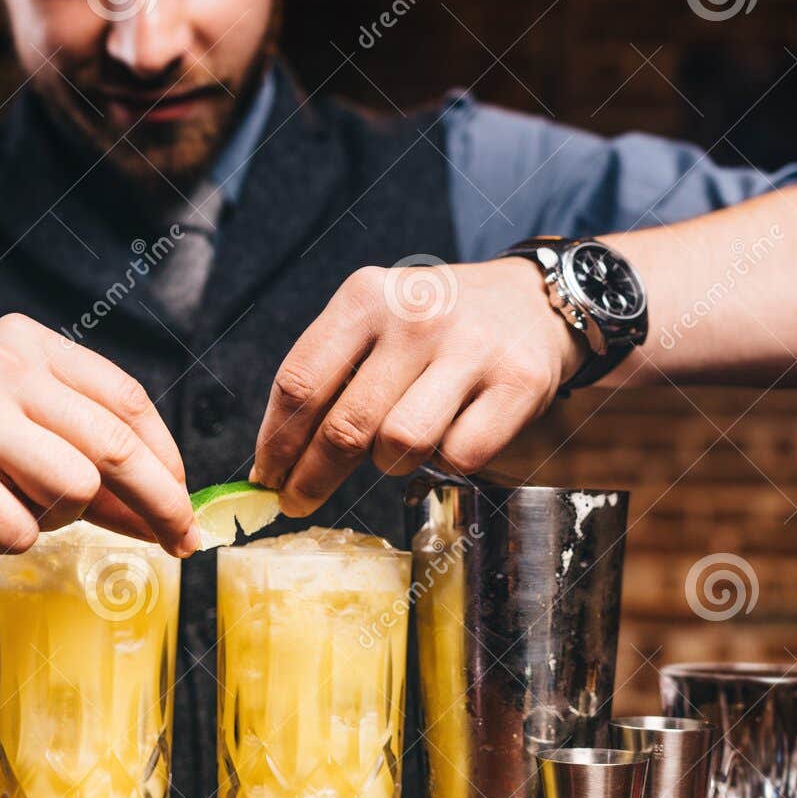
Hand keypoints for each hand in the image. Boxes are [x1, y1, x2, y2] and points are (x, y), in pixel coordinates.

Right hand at [0, 313, 198, 556]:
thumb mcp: (15, 430)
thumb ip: (85, 457)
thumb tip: (170, 513)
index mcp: (25, 343)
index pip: (126, 400)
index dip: (167, 459)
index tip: (186, 504)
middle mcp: (1, 363)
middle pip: (117, 447)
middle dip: (159, 505)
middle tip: (182, 545)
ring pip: (75, 489)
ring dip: (53, 519)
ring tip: (4, 505)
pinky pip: (21, 529)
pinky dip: (6, 539)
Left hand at [250, 257, 584, 515]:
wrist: (531, 302)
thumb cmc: (434, 327)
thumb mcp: (375, 323)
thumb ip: (328, 374)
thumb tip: (276, 460)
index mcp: (365, 297)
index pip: (300, 383)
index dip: (275, 443)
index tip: (265, 479)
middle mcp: (416, 315)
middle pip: (345, 426)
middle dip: (312, 477)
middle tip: (299, 501)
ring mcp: (470, 348)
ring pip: (401, 445)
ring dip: (389, 463)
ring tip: (395, 447)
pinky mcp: (518, 382)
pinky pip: (460, 456)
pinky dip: (446, 461)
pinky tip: (449, 436)